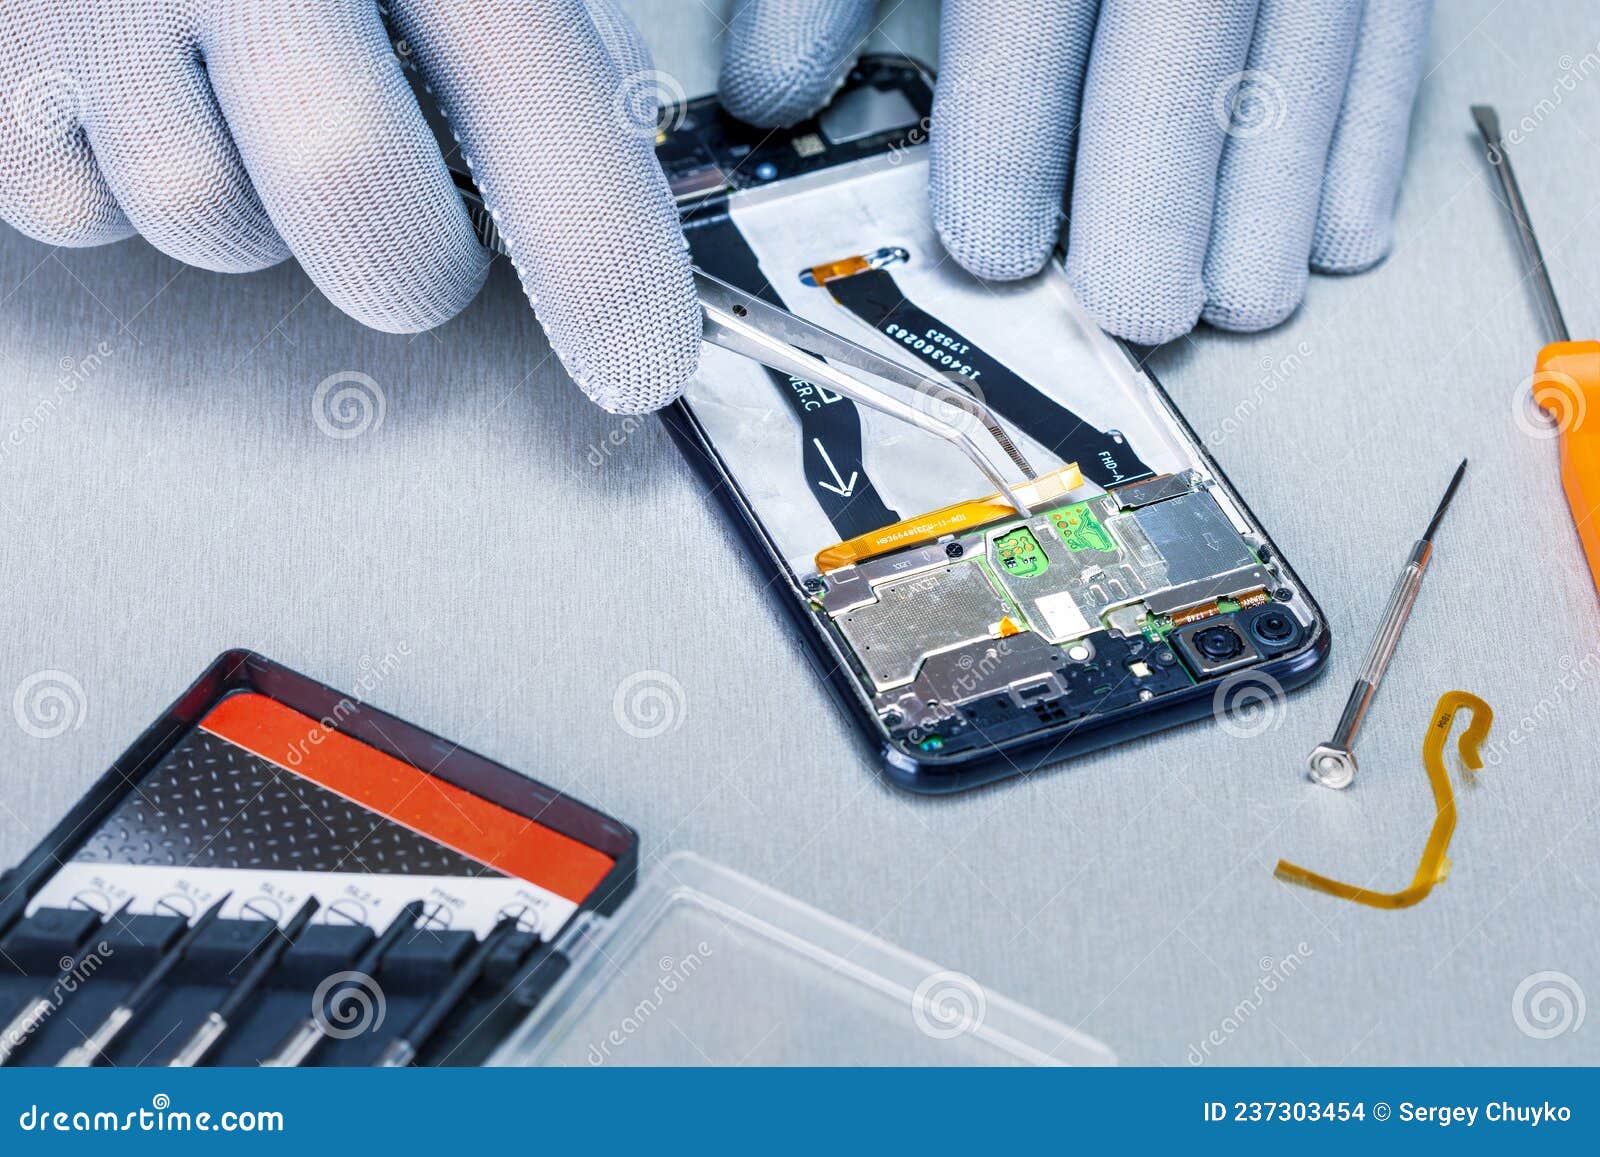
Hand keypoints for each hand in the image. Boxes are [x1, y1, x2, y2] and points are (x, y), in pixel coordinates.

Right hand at [0, 0, 699, 412]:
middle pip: (357, 207)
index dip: (604, 264)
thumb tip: (616, 136)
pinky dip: (123, 187)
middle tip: (418, 234)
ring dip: (258, 212)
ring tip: (246, 100)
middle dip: (411, 265)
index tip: (641, 358)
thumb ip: (528, 12)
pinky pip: (73, 212)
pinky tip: (143, 93)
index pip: (541, 111)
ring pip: (207, 223)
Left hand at [720, 0, 1432, 344]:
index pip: (1029, 9)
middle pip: (1183, 46)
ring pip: (1307, 50)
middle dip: (1161, 193)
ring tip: (1244, 301)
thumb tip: (769, 91)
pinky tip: (1343, 233)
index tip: (994, 240)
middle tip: (1139, 307)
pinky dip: (1374, 135)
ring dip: (1279, 190)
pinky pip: (1395, 36)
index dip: (1010, 133)